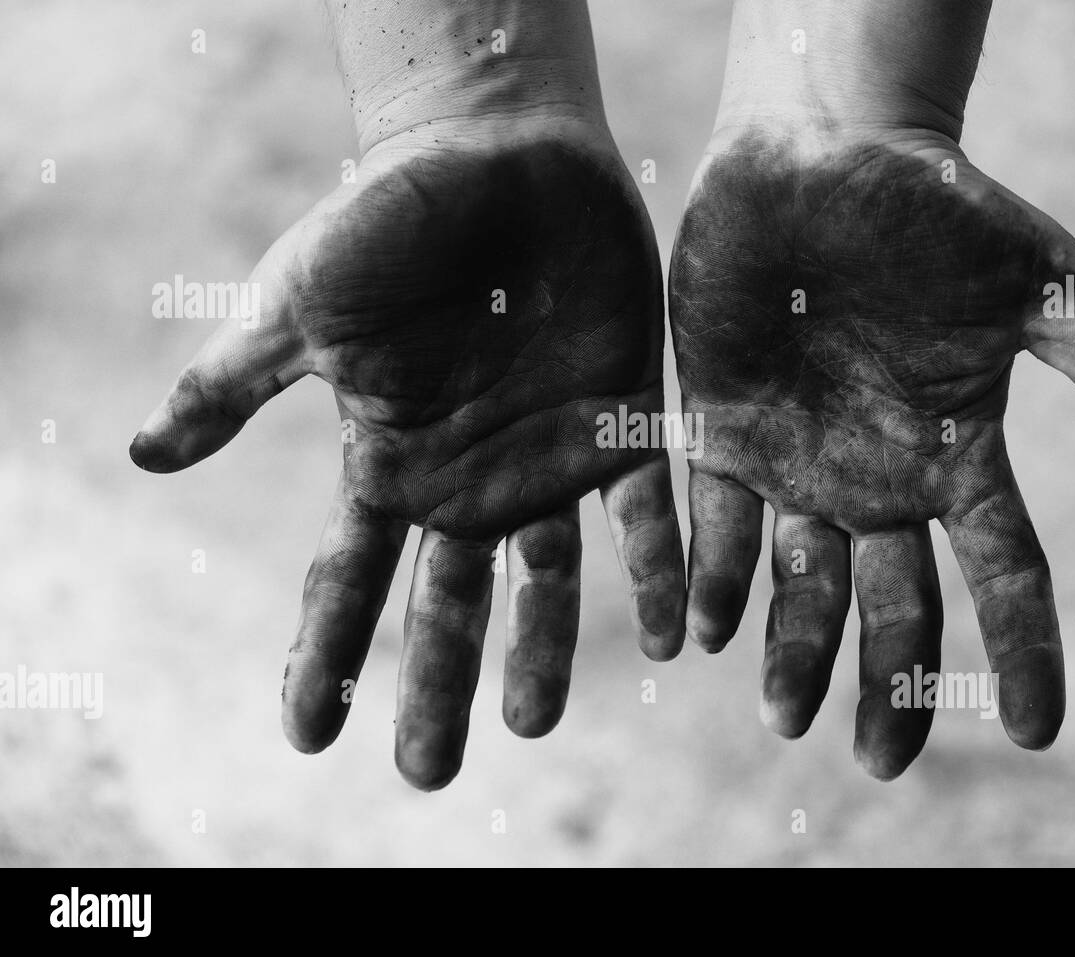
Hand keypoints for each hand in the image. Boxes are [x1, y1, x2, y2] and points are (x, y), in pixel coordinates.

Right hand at [130, 1, 684, 789]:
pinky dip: (665, 571)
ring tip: (534, 720)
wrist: (494, 152)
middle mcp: (471, 476)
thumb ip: (234, 385)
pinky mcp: (622, 418)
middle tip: (428, 772)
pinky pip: (648, 511)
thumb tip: (143, 455)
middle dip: (438, 682)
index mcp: (392, 459)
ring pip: (551, 578)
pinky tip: (683, 636)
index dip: (325, 655)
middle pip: (450, 602)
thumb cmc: (386, 221)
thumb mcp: (298, 305)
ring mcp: (548, 455)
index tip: (308, 736)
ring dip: (544, 649)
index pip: (350, 578)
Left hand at [669, 101, 1074, 776]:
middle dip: (887, 683)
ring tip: (783, 714)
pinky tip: (703, 636)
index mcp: (957, 453)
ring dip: (792, 651)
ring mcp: (796, 462)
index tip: (1033, 731)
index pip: (1005, 574)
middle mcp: (876, 476)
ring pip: (799, 585)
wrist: (817, 155)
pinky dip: (710, 582)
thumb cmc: (933, 206)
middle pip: (893, 607)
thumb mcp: (1036, 275)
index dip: (1023, 652)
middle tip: (877, 763)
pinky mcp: (720, 433)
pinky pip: (713, 527)